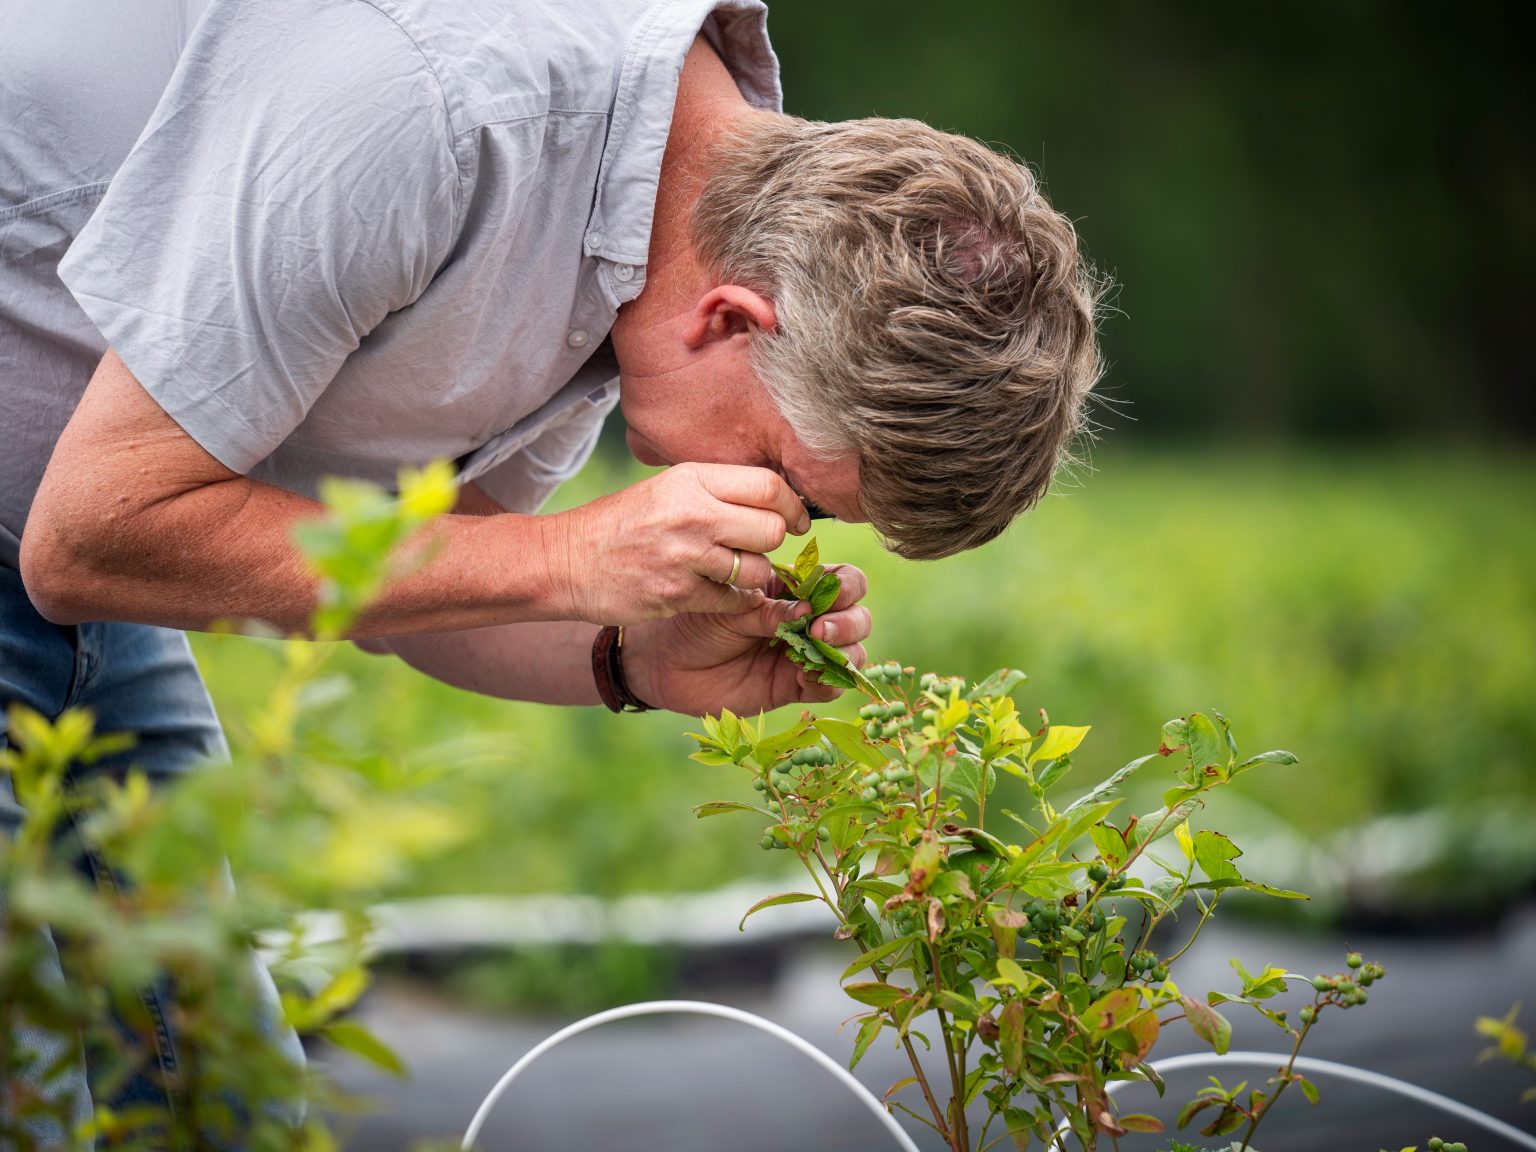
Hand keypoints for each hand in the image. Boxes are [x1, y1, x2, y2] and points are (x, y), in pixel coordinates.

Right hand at [544, 463, 809, 625]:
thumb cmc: (622, 524)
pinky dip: (734, 601)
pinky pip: (733, 601)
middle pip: (772, 529)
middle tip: (760, 548)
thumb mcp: (667, 489)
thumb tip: (775, 498)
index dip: (793, 506)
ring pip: (757, 569)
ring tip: (733, 572)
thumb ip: (716, 491)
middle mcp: (692, 514)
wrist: (565, 561)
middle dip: (774, 542)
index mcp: (691, 479)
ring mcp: (685, 556)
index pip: (769, 486)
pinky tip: (718, 593)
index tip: (796, 520)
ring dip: (754, 576)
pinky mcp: (678, 594)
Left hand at [624, 564, 872, 716]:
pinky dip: (831, 681)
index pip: (841, 580)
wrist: (664, 664)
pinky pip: (829, 686)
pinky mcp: (793, 687)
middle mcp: (807, 619)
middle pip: (857, 615)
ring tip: (819, 646)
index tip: (827, 593)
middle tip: (821, 627)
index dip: (846, 586)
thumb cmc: (694, 622)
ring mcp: (803, 654)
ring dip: (847, 648)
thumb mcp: (731, 606)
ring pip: (852, 651)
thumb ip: (768, 610)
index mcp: (794, 589)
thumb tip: (809, 611)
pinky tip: (810, 675)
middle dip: (849, 620)